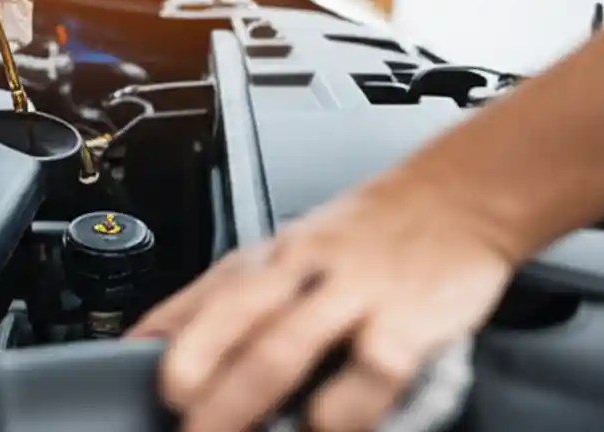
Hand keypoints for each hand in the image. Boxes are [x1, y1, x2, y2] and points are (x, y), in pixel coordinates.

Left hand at [128, 176, 515, 431]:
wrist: (460, 195)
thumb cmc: (363, 234)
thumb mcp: (282, 251)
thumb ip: (219, 298)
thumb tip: (143, 342)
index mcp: (269, 258)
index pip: (203, 300)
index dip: (168, 346)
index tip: (147, 387)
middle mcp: (302, 270)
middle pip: (234, 321)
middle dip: (197, 377)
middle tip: (182, 424)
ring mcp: (354, 292)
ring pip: (287, 344)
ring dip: (248, 399)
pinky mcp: (410, 319)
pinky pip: (372, 366)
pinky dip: (345, 404)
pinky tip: (325, 428)